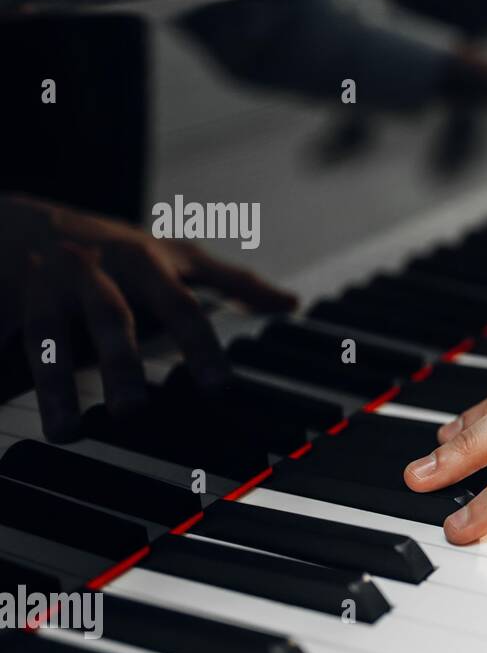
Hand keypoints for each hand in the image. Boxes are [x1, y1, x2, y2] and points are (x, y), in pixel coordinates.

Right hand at [0, 194, 297, 440]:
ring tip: (67, 432)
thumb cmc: (118, 248)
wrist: (27, 220)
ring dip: (55, 384)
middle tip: (133, 413)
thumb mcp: (177, 257)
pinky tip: (9, 405)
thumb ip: (233, 282)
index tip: (218, 388)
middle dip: (120, 364)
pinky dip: (5, 372)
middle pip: (111, 319)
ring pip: (47, 335)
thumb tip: (292, 303)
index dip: (200, 347)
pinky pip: (9, 338)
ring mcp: (47, 286)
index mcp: (145, 262)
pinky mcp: (11, 303)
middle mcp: (95, 272)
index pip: (181, 307)